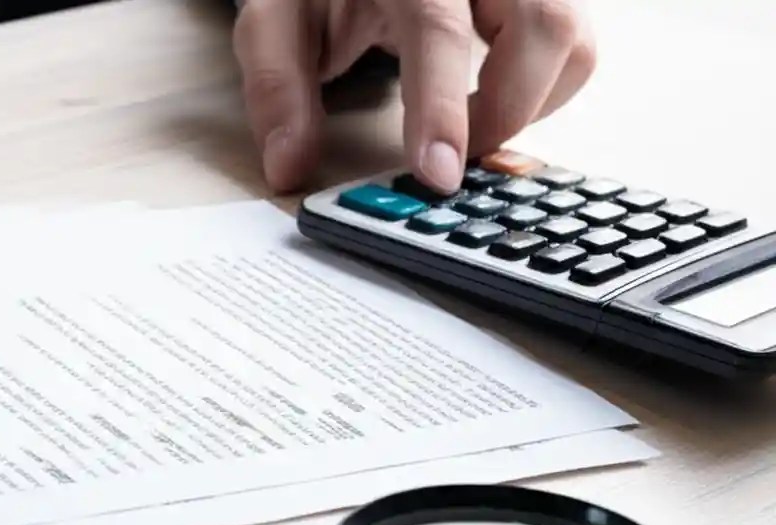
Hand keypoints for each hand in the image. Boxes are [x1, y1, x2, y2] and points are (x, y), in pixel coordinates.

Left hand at [232, 0, 596, 193]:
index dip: (442, 108)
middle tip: (451, 158)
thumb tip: (288, 165)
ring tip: (470, 126)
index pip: (438, 29)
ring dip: (531, 102)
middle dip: (505, 112)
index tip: (438, 173)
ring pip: (573, 38)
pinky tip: (494, 97)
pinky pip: (574, 44)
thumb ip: (277, 89)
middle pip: (543, 25)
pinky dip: (542, 88)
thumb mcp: (277, 23)